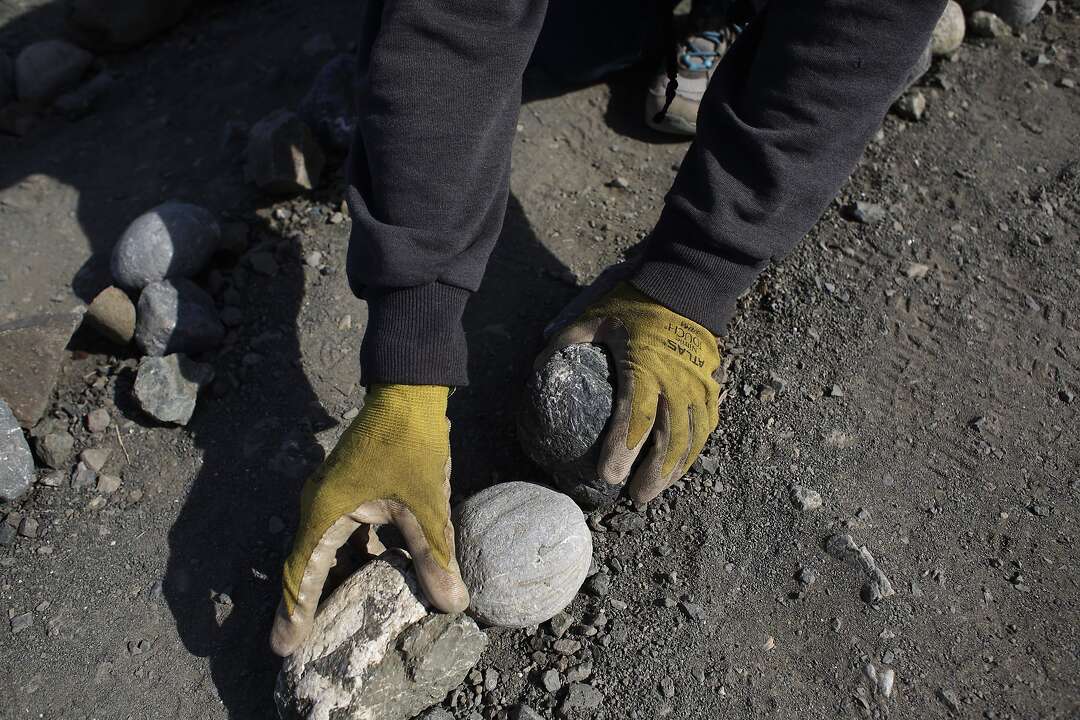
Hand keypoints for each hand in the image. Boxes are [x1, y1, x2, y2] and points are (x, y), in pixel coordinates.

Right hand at [270, 384, 468, 656]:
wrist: (409, 392)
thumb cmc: (412, 445)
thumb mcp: (426, 506)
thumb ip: (434, 557)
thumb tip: (452, 605)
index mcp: (326, 512)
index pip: (301, 573)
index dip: (293, 612)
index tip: (284, 649)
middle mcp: (318, 507)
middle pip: (308, 566)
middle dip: (310, 606)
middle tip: (308, 647)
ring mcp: (331, 498)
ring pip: (328, 551)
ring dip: (334, 583)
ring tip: (340, 622)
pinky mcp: (348, 492)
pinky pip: (343, 536)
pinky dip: (354, 560)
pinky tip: (376, 580)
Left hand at [539, 282, 721, 503]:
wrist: (687, 284)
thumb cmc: (635, 301)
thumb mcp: (595, 315)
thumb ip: (566, 340)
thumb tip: (538, 367)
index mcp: (646, 368)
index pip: (636, 419)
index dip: (622, 450)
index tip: (609, 476)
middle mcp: (677, 384)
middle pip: (670, 440)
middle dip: (653, 474)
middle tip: (635, 497)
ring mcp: (699, 387)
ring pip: (692, 439)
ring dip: (675, 469)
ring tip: (655, 491)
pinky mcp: (712, 386)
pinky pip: (706, 426)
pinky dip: (693, 451)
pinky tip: (679, 466)